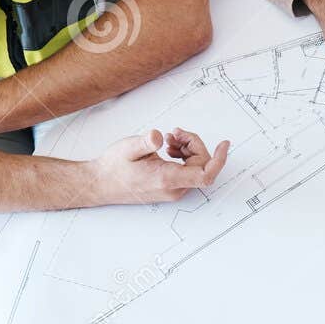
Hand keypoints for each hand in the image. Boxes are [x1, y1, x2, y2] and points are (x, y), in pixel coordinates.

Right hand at [90, 128, 230, 204]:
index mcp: (167, 179)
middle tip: (175, 133)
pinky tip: (169, 148)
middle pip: (201, 165)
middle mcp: (174, 188)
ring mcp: (172, 190)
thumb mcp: (128, 148)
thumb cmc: (113, 168)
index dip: (219, 159)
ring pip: (195, 167)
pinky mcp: (169, 187)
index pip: (206, 174)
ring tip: (169, 140)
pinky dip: (183, 156)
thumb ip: (146, 142)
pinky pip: (187, 171)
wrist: (100, 184)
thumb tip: (159, 136)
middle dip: (193, 144)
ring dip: (188, 149)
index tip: (224, 143)